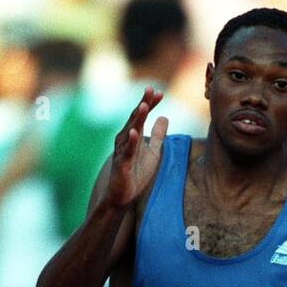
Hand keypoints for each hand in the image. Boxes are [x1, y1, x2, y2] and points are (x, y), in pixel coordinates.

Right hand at [105, 86, 168, 209]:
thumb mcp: (152, 152)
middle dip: (143, 104)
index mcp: (134, 135)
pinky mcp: (121, 165)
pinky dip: (130, 142)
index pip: (142, 115)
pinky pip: (126, 152)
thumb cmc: (136, 173)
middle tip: (150, 90)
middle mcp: (125, 139)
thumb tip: (165, 117)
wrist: (123, 196)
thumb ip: (158, 135)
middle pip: (135, 118)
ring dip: (136, 119)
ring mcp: (122, 151)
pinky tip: (134, 132)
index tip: (160, 93)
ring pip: (129, 131)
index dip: (150, 104)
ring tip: (144, 106)